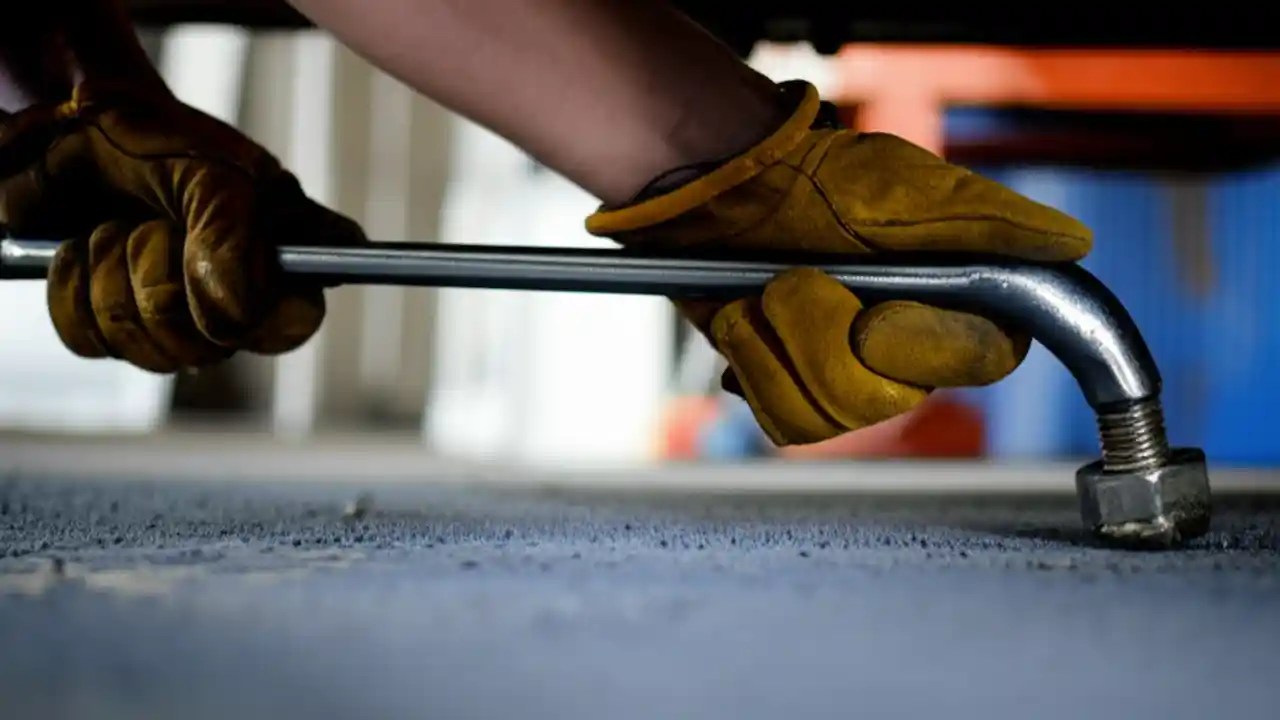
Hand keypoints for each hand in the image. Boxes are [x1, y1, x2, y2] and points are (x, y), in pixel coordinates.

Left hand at [0, 81, 365, 372]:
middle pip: (211, 348)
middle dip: (159, 278)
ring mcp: (178, 321)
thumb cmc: (155, 141)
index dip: (258, 312)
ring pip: (150, 352)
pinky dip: (73, 290)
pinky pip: (94, 344)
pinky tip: (81, 252)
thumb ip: (232, 239)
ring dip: (111, 276)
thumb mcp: (209, 172)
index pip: (297, 318)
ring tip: (113, 228)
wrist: (69, 129)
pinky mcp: (115, 328)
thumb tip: (235, 318)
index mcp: (281, 256)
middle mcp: (237, 299)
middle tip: (150, 226)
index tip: (223, 276)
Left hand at [587, 80, 1091, 445]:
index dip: (921, 348)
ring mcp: (848, 374)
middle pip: (880, 401)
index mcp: (954, 299)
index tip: (872, 321)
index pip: (980, 359)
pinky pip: (784, 422)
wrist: (720, 189)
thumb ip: (984, 220)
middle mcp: (907, 347)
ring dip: (775, 347)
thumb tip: (1073, 243)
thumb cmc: (812, 178)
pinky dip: (754, 368)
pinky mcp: (793, 389)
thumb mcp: (899, 187)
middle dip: (817, 338)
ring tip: (760, 298)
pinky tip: (745, 326)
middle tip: (789, 281)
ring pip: (825, 417)